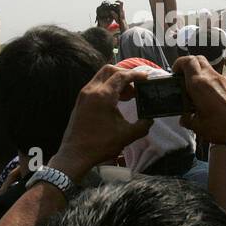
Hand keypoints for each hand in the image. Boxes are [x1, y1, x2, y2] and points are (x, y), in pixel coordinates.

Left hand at [48, 65, 152, 179]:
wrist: (75, 155)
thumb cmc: (99, 145)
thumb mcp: (126, 136)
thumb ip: (142, 126)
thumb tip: (150, 120)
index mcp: (103, 96)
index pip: (121, 76)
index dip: (136, 75)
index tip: (146, 78)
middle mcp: (91, 90)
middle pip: (109, 70)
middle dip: (125, 74)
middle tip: (135, 87)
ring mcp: (84, 95)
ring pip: (101, 77)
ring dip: (116, 81)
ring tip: (128, 96)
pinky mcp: (80, 101)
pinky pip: (96, 86)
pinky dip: (107, 88)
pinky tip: (116, 102)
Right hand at [173, 54, 225, 148]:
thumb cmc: (222, 128)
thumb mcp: (199, 127)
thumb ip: (189, 120)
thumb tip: (184, 119)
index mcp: (199, 85)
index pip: (187, 62)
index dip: (180, 63)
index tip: (176, 71)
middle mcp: (213, 78)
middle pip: (200, 60)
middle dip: (192, 63)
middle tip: (187, 72)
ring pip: (219, 64)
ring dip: (213, 64)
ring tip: (213, 65)